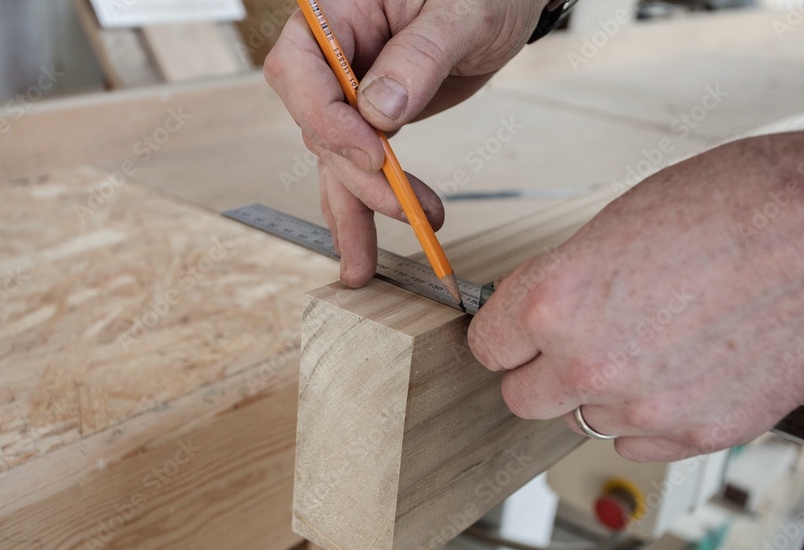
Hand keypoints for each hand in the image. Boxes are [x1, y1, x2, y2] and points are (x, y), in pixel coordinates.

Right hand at [265, 0, 544, 286]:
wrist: (503, 0)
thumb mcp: (462, 10)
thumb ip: (419, 56)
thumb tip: (380, 112)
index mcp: (336, 12)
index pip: (300, 70)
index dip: (329, 119)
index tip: (375, 153)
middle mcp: (332, 53)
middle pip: (321, 127)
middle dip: (362, 179)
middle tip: (408, 211)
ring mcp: (349, 91)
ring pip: (335, 160)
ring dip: (354, 213)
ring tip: (364, 268)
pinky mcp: (372, 119)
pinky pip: (359, 166)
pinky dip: (368, 206)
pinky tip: (368, 246)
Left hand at [468, 118, 803, 461]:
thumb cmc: (743, 206)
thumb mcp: (620, 222)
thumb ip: (567, 281)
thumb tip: (544, 312)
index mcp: (558, 300)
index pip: (487, 344)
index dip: (503, 334)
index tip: (513, 334)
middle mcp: (591, 363)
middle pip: (521, 397)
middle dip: (540, 371)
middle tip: (573, 346)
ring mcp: (645, 406)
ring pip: (582, 421)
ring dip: (600, 394)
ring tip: (647, 348)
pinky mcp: (696, 435)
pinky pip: (638, 444)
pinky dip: (647, 419)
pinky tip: (678, 375)